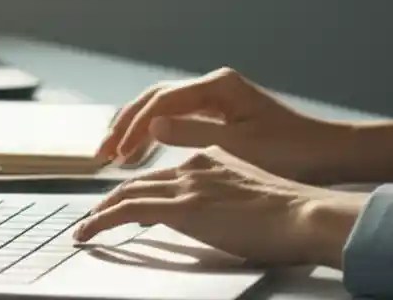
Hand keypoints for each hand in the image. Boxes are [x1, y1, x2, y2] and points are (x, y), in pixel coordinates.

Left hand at [73, 146, 366, 267]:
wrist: (305, 215)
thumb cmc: (294, 216)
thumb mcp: (256, 196)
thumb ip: (231, 200)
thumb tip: (222, 219)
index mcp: (214, 159)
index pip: (167, 173)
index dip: (143, 188)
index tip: (128, 202)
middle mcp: (196, 165)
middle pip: (142, 179)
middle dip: (113, 196)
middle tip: (96, 213)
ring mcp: (187, 184)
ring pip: (128, 192)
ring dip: (102, 210)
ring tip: (86, 226)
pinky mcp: (180, 206)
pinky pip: (127, 211)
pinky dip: (101, 221)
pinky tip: (88, 232)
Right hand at [98, 67, 392, 185]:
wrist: (327, 153)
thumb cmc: (290, 151)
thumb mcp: (238, 146)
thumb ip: (192, 135)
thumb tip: (152, 127)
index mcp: (218, 85)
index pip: (161, 101)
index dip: (133, 127)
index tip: (114, 152)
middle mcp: (215, 84)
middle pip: (156, 99)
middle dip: (126, 126)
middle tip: (102, 154)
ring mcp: (217, 97)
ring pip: (164, 108)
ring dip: (138, 130)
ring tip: (115, 156)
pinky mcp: (221, 112)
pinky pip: (178, 118)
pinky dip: (156, 134)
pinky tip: (143, 152)